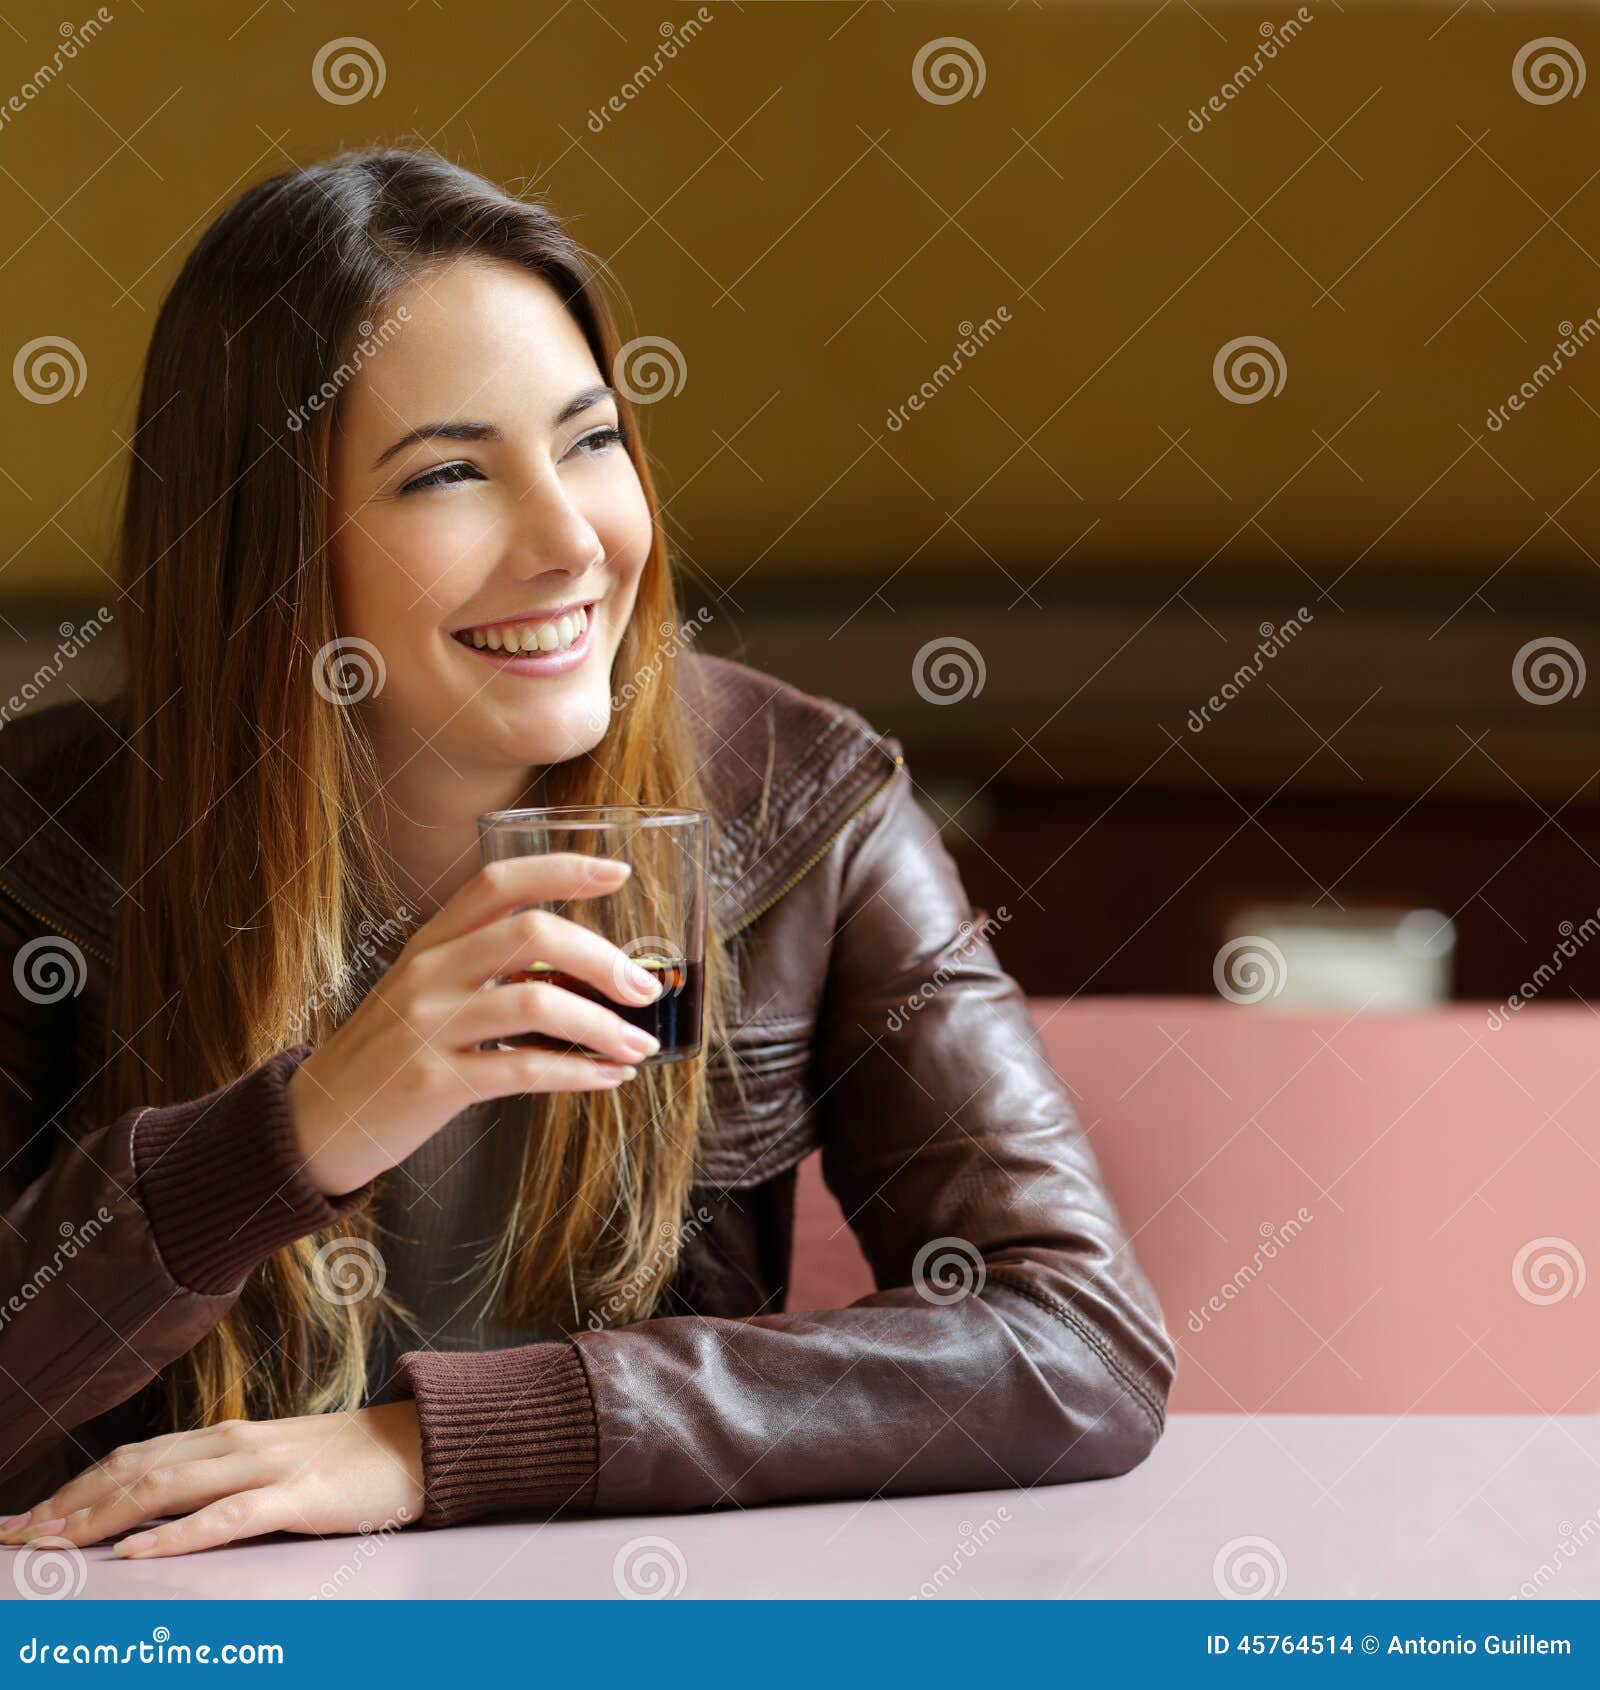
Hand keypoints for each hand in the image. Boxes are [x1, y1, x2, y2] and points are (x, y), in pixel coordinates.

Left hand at [0, 1403, 424, 1559]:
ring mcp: (266, 1467)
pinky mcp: (299, 1497)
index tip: (24, 1516)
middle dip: (67, 1503)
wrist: (418, 1444)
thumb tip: (152, 1515)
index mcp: (227, 1437)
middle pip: (134, 1469)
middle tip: (14, 1534)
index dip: (73, 1486)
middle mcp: (235, 1444)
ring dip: (101, 1516)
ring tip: (53, 1542)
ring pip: (167, 1487)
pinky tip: (140, 1553)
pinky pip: (228, 1517)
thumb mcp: (272, 1465)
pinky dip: (176, 1535)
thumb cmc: (345, 1462)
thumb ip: (218, 1480)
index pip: (133, 1457)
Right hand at [289, 853, 665, 1194]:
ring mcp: (427, 1026)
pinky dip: (580, 1073)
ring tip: (639, 1044)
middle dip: (603, 958)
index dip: (562, 870)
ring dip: (604, 1025)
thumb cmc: (386, 1054)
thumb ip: (482, 970)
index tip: (617, 873)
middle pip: (531, 933)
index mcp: (429, 942)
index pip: (498, 882)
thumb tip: (580, 969)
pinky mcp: (434, 1083)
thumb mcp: (421, 992)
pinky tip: (608, 1077)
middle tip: (645, 988)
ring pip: (538, 1003)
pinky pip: (525, 1068)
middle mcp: (427, 974)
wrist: (315, 1122)